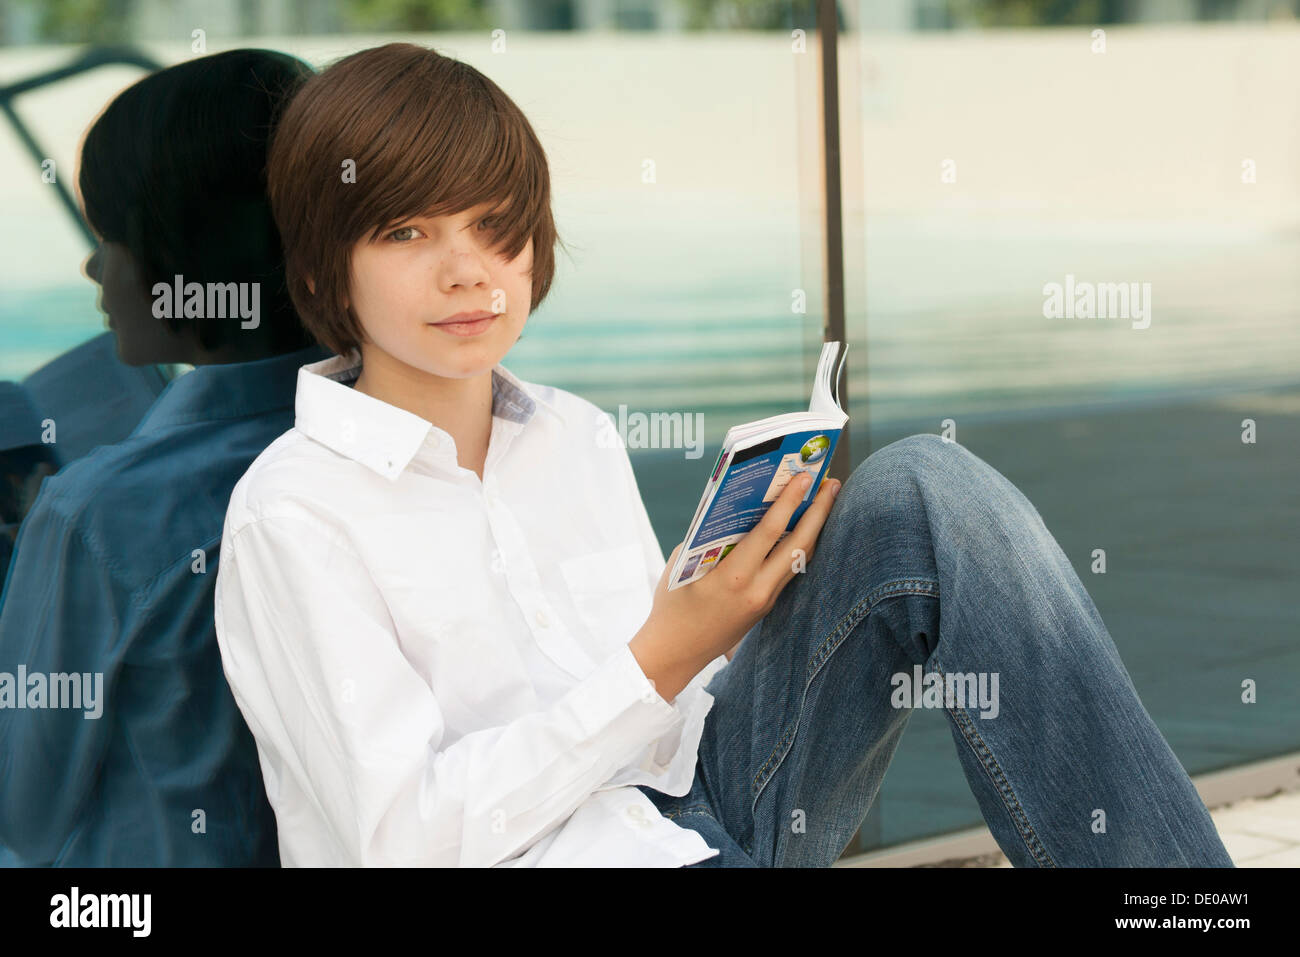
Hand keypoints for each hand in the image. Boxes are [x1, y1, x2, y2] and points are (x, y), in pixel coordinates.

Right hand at [629, 472, 840, 701]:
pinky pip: (790, 571)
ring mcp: (766, 600)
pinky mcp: (767, 606)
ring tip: (826, 500)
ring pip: (801, 559)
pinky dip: (800, 546)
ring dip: (816, 528)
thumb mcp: (685, 563)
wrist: (676, 652)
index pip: (770, 531)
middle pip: (800, 544)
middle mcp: (758, 589)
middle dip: (820, 511)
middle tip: (833, 482)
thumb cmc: (673, 603)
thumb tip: (738, 510)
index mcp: (734, 576)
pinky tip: (805, 528)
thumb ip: (711, 536)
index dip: (790, 501)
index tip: (805, 476)